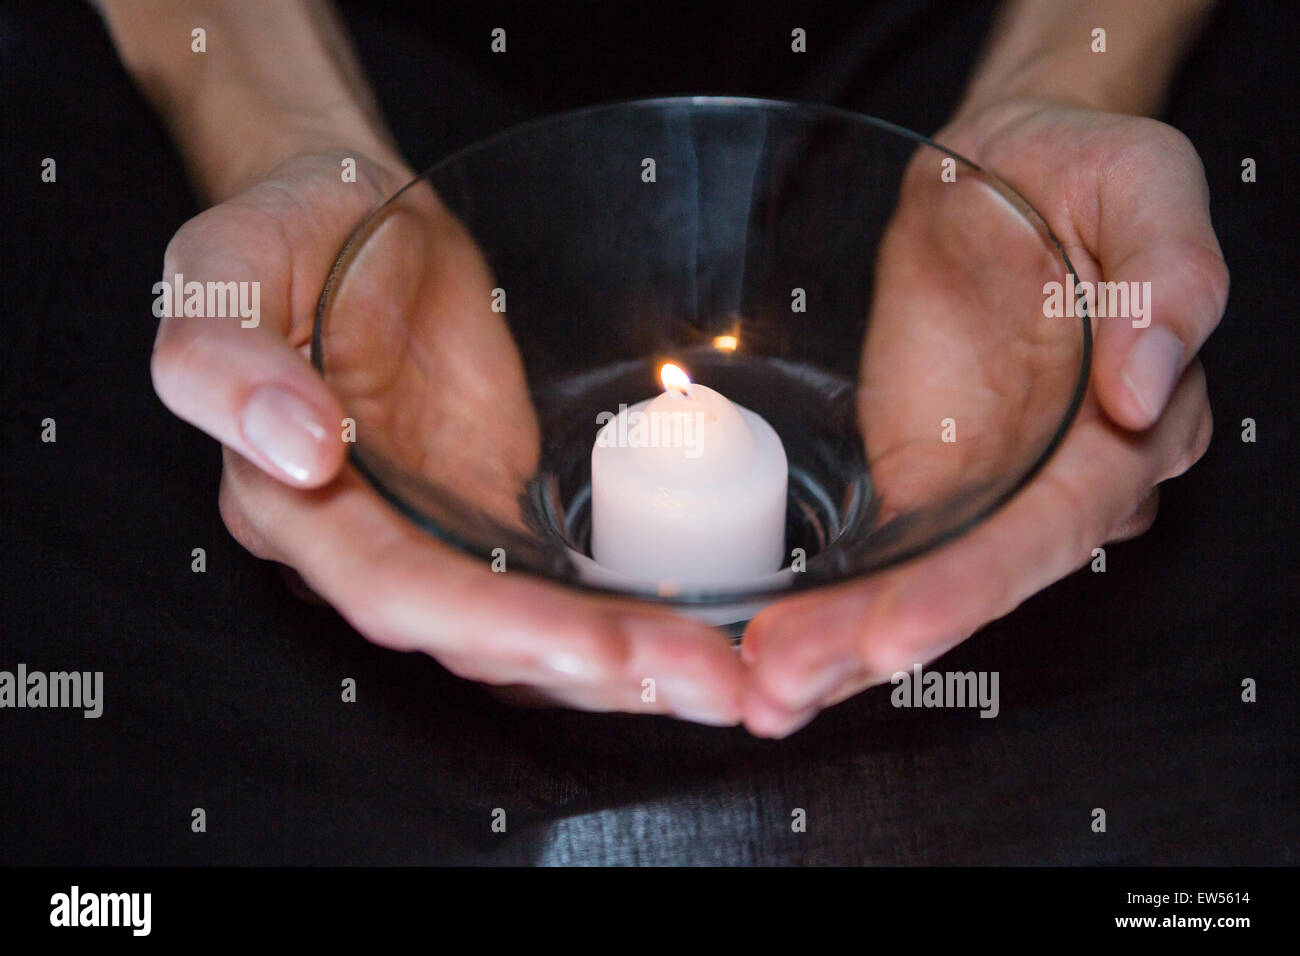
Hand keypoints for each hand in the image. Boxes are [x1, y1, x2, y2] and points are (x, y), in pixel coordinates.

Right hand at [152, 151, 746, 724]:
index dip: (496, 630)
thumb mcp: (225, 268)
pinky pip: (558, 591)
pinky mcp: (498, 514)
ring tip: (723, 681)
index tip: (599, 646)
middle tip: (708, 682)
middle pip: (480, 639)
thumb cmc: (286, 232)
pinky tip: (693, 638)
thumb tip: (296, 451)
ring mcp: (444, 535)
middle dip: (592, 666)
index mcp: (295, 504)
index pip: (397, 592)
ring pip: (528, 635)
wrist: (356, 215)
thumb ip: (223, 359)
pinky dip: (623, 622)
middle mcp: (372, 543)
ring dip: (625, 667)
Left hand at [740, 98, 1228, 735]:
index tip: (889, 634)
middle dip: (878, 641)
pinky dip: (833, 606)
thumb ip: (1167, 281)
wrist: (1000, 170)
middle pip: (973, 583)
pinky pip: (884, 556)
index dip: (967, 588)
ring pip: (922, 586)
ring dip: (841, 648)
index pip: (1048, 530)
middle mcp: (1060, 481)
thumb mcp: (1142, 185)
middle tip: (783, 682)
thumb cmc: (1080, 172)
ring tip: (762, 687)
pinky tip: (777, 646)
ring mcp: (988, 489)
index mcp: (1131, 426)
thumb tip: (1150, 388)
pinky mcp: (926, 478)